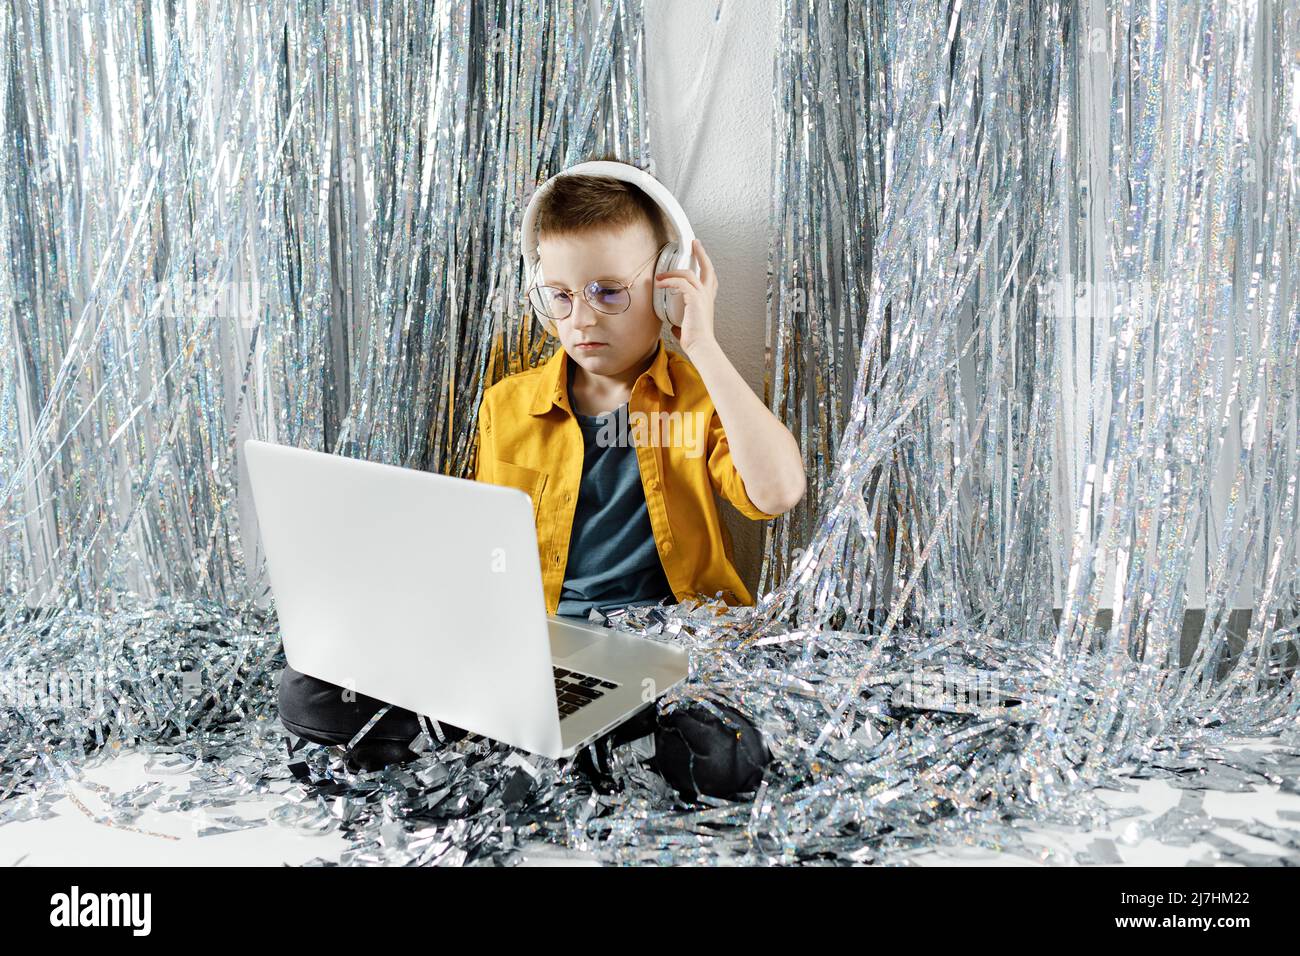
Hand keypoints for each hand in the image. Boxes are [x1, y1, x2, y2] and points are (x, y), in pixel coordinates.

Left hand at [655, 238, 716, 356]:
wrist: (701, 346)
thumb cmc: (695, 339)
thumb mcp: (687, 327)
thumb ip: (681, 322)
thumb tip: (674, 325)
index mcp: (707, 300)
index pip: (710, 278)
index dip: (705, 265)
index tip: (700, 255)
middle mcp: (707, 295)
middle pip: (707, 268)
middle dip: (701, 254)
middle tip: (694, 243)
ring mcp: (702, 296)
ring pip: (689, 273)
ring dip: (673, 271)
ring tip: (661, 274)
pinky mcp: (695, 298)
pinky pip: (680, 282)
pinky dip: (669, 280)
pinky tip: (660, 283)